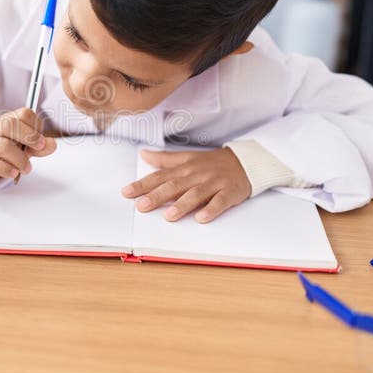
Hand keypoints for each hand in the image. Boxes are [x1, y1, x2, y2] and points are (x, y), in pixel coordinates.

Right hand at [0, 108, 56, 185]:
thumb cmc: (5, 153)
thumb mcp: (25, 147)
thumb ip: (39, 146)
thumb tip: (52, 144)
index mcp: (7, 121)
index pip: (23, 114)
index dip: (36, 126)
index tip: (41, 141)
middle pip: (10, 124)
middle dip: (30, 137)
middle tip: (38, 149)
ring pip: (3, 146)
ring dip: (20, 159)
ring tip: (26, 169)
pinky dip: (6, 168)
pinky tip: (14, 173)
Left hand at [121, 149, 251, 222]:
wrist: (246, 161)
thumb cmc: (213, 163)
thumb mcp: (188, 157)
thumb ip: (165, 159)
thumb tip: (143, 154)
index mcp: (185, 168)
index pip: (160, 176)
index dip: (143, 184)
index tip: (126, 193)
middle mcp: (197, 175)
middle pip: (175, 186)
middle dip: (157, 196)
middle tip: (142, 206)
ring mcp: (214, 183)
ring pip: (196, 194)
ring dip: (182, 205)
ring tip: (168, 216)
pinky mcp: (229, 192)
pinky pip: (220, 202)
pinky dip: (211, 210)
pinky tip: (202, 218)